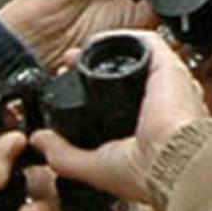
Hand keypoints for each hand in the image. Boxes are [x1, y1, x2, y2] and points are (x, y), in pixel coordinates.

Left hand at [31, 32, 211, 201]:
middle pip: (125, 78)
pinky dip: (122, 38)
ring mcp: (166, 85)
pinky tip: (97, 41)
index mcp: (148, 132)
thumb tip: (38, 141)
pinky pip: (146, 42)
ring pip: (134, 58)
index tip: (68, 88)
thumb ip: (63, 155)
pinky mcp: (169, 67)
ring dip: (104, 52)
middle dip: (94, 70)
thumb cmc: (147, 173)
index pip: (120, 106)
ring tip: (77, 55)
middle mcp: (160, 106)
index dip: (92, 95)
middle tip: (69, 67)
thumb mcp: (94, 167)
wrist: (173, 161)